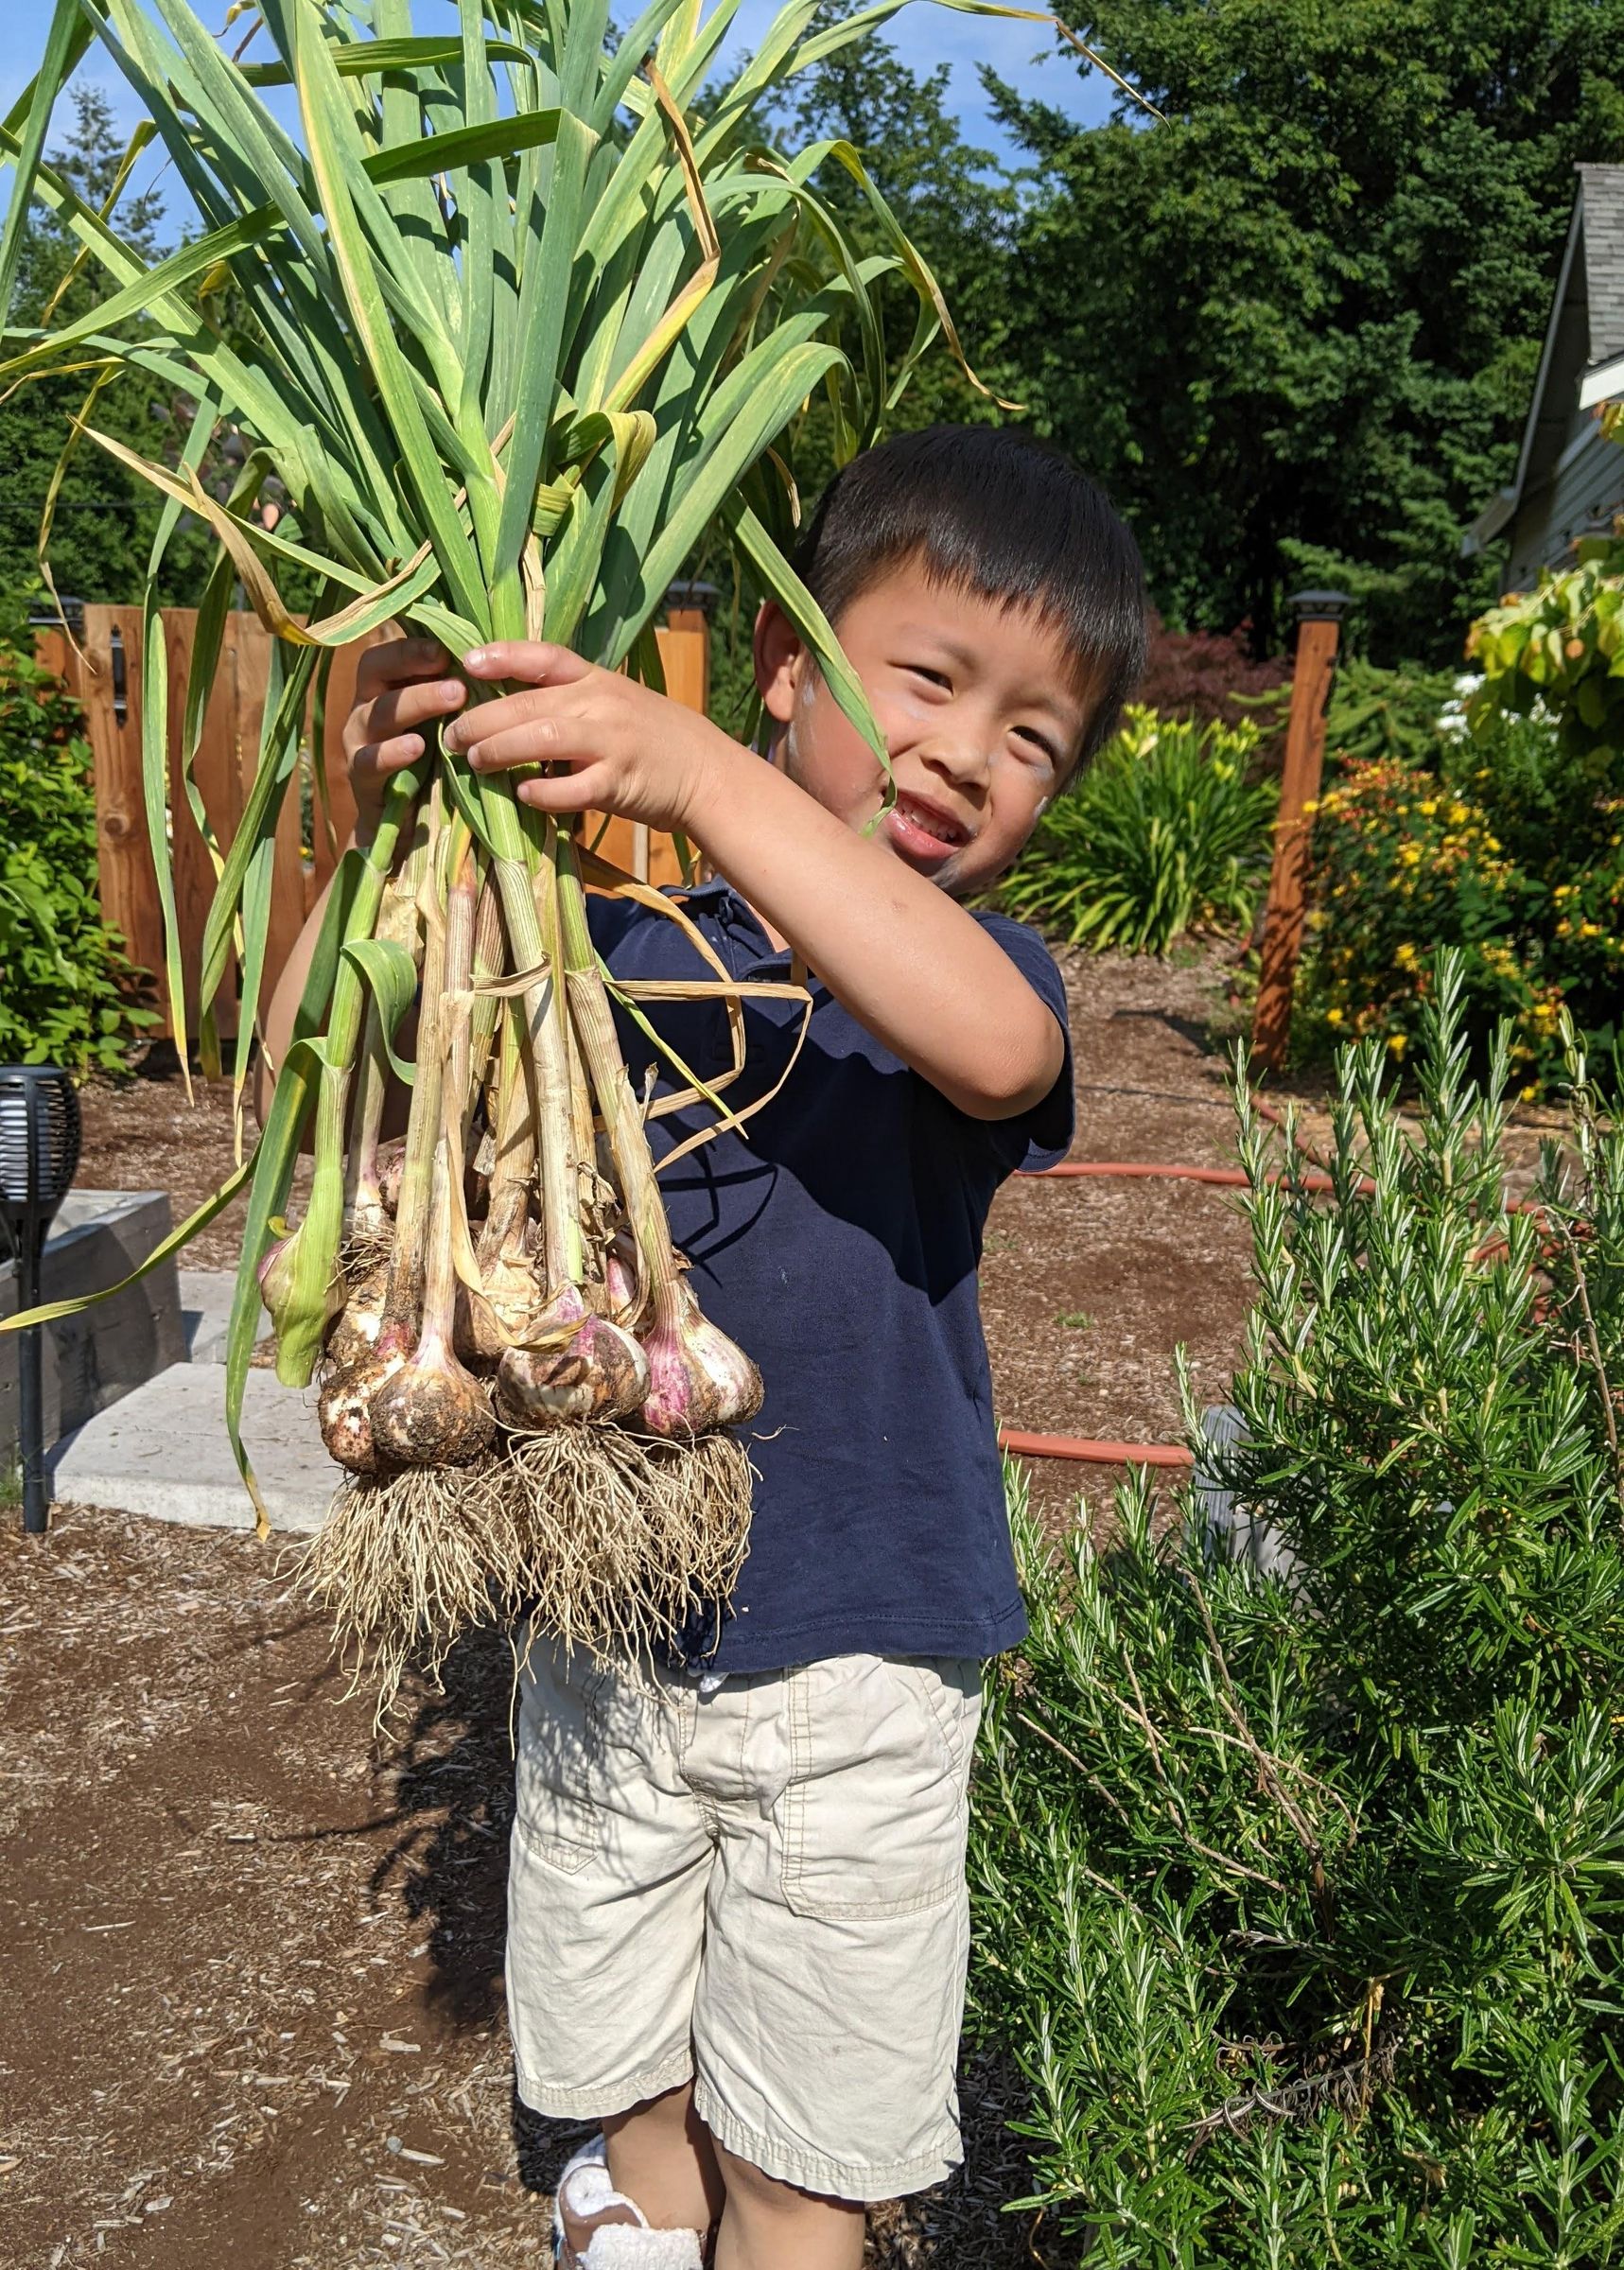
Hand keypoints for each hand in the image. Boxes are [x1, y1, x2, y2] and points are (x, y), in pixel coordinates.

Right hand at [343, 637, 466, 836]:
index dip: (413, 647)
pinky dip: (393, 753)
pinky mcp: (361, 778)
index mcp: (382, 689)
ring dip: (417, 702)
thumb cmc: (432, 764)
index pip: (387, 653)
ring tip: (454, 698)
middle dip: (416, 665)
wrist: (409, 826)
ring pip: (379, 713)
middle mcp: (365, 708)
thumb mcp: (442, 725)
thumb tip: (493, 661)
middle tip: (459, 671)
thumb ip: (454, 696)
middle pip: (376, 672)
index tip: (450, 648)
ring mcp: (359, 742)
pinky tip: (418, 747)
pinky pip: (371, 761)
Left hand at [444, 642, 734, 836]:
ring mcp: (611, 744)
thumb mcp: (614, 703)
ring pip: (542, 739)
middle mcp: (602, 704)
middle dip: (482, 719)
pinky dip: (539, 793)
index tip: (467, 663)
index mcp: (597, 680)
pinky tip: (521, 794)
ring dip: (500, 750)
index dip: (503, 656)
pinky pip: (569, 789)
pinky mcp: (618, 784)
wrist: (706, 772)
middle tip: (453, 735)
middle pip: (529, 704)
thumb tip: (506, 710)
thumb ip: (568, 702)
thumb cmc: (651, 738)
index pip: (544, 657)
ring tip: (474, 761)